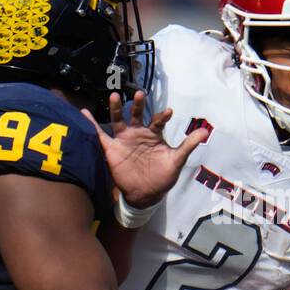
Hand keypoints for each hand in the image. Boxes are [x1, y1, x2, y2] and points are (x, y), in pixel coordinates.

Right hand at [81, 92, 206, 208]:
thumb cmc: (162, 176)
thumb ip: (188, 145)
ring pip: (119, 120)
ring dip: (117, 109)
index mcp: (154, 134)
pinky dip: (90, 124)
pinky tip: (83, 112)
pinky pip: (99, 135)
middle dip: (138, 105)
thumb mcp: (176, 161)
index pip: (158, 121)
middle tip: (140, 95)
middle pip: (137, 115)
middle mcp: (138, 133)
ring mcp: (124, 139)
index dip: (162, 116)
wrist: (145, 194)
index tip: (168, 112)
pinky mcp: (111, 149)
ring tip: (115, 96)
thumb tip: (206, 132)